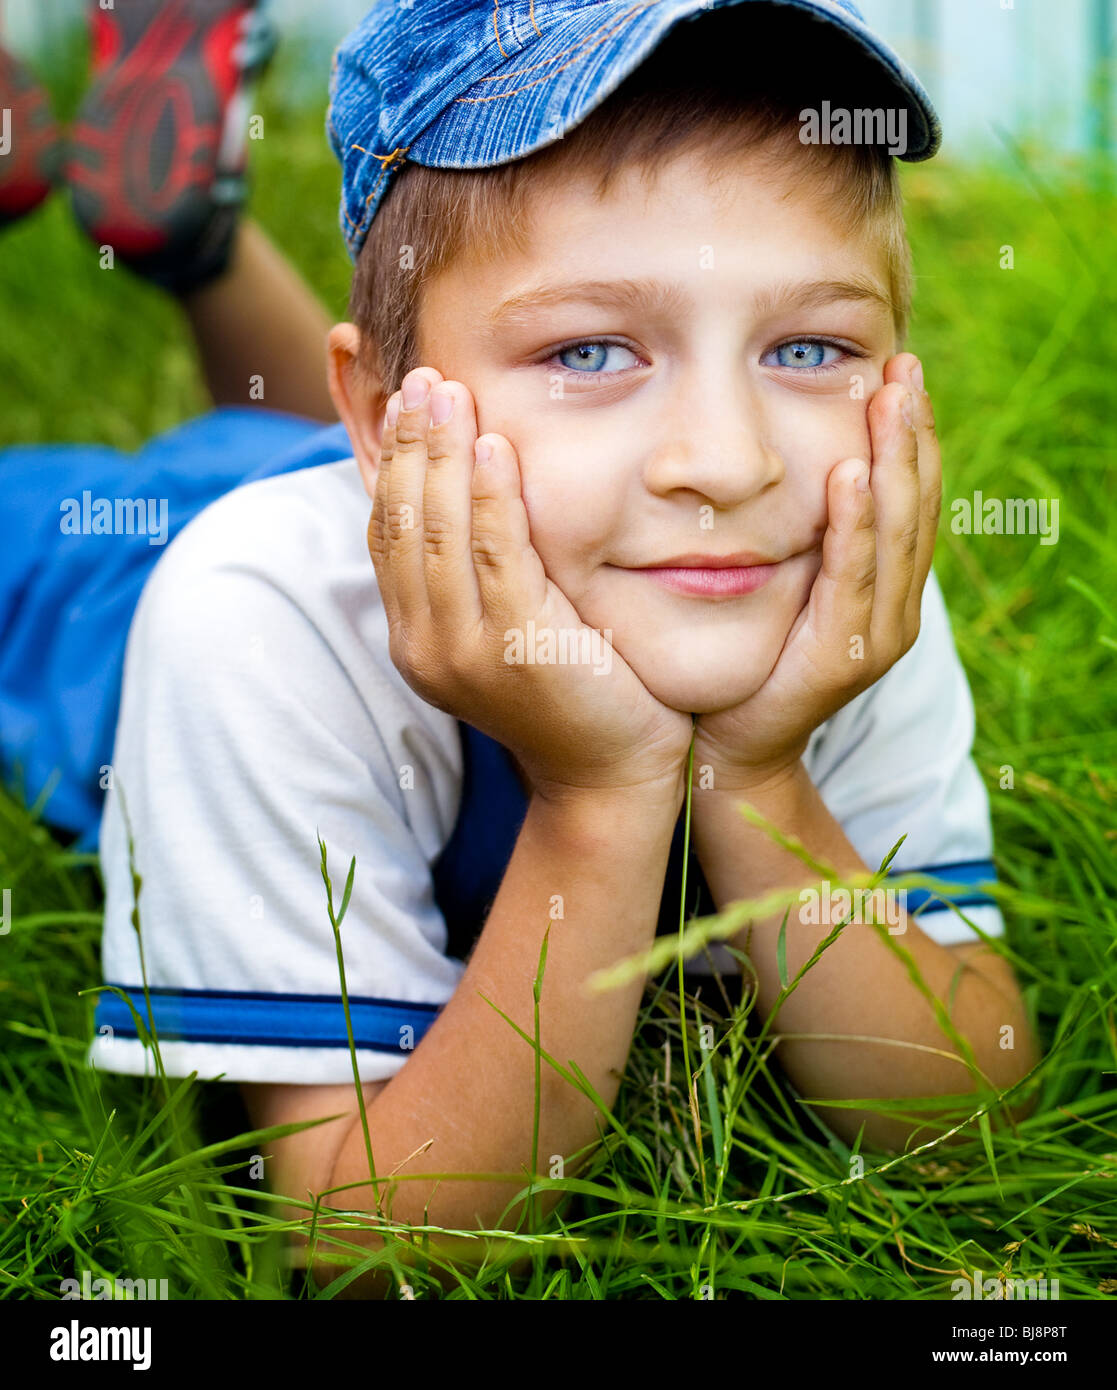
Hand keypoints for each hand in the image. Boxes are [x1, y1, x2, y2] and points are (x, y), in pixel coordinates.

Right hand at [369, 367, 693, 804]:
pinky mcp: (516, 648)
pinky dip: (488, 497)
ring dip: (439, 454)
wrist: (611, 771)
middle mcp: (425, 645)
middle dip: (408, 443)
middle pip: (401, 522)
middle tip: (422, 375)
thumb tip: (468, 487)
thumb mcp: (512, 622)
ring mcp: (464, 651)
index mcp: (416, 636)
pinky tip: (493, 446)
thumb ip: (484, 564)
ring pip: (436, 532)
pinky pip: (494, 557)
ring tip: (447, 390)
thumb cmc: (574, 687)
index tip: (401, 396)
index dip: (387, 458)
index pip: (385, 530)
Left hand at [693, 353, 940, 792]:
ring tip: (889, 399)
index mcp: (887, 585)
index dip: (910, 433)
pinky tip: (849, 475)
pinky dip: (854, 525)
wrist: (733, 748)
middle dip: (910, 431)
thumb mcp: (784, 585)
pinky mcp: (843, 655)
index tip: (897, 370)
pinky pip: (854, 577)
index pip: (908, 495)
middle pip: (914, 503)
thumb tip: (791, 460)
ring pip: (894, 532)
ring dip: (893, 461)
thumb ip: (802, 536)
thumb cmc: (751, 659)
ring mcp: (877, 633)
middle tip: (903, 365)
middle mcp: (895, 605)